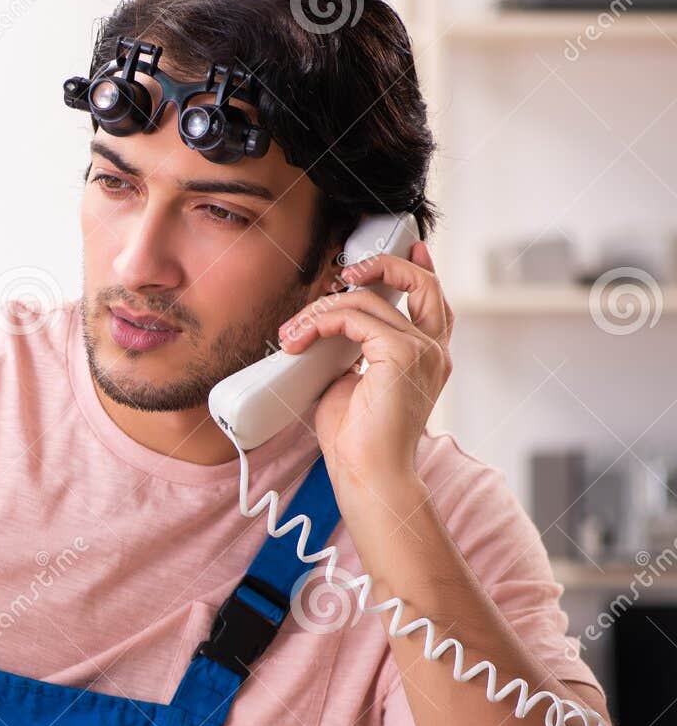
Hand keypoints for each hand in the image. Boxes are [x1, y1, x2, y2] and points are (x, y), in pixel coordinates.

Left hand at [275, 241, 451, 495]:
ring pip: (368, 301)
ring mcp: (422, 350)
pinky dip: (321, 322)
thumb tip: (324, 332)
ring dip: (320, 311)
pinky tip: (299, 340)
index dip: (416, 269)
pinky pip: (354, 317)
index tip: (394, 251)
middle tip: (345, 271)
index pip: (432, 300)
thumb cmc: (357, 440)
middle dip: (382, 265)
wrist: (367, 474)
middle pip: (422, 282)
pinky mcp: (402, 354)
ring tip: (293, 334)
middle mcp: (432, 350)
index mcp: (427, 357)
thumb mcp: (350, 382)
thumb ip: (350, 352)